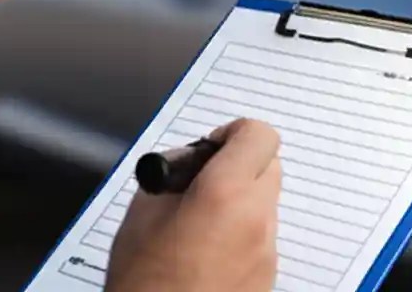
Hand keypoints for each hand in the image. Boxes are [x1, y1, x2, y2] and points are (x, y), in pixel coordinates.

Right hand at [105, 120, 281, 291]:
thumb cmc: (143, 285)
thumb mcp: (141, 213)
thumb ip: (172, 175)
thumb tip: (188, 166)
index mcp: (224, 195)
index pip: (258, 135)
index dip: (233, 133)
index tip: (210, 147)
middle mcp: (256, 221)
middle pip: (270, 165)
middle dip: (239, 164)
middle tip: (203, 181)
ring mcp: (267, 253)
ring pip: (267, 202)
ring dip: (240, 199)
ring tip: (197, 223)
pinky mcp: (268, 278)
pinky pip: (262, 236)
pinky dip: (241, 231)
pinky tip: (206, 251)